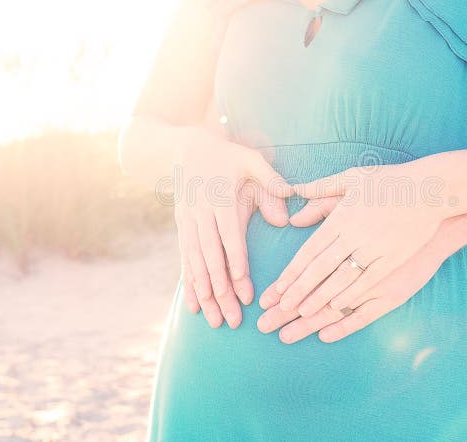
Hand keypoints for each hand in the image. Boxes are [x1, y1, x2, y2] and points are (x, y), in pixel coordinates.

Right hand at [174, 128, 292, 328]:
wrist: (188, 147)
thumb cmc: (229, 157)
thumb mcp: (252, 160)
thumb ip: (271, 182)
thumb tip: (285, 216)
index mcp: (221, 200)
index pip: (229, 239)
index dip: (237, 267)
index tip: (246, 293)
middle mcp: (200, 214)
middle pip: (211, 259)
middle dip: (221, 292)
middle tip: (233, 320)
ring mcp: (187, 222)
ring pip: (195, 264)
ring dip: (205, 294)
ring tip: (215, 321)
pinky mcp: (181, 228)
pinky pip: (184, 260)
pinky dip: (189, 284)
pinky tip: (194, 308)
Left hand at [261, 160, 446, 318]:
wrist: (431, 188)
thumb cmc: (390, 181)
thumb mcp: (352, 177)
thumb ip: (321, 190)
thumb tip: (294, 195)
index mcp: (342, 216)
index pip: (310, 249)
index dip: (293, 270)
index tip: (279, 287)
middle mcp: (354, 234)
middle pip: (320, 267)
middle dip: (300, 289)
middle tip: (282, 308)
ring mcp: (375, 248)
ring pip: (341, 278)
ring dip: (321, 297)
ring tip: (303, 313)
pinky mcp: (393, 259)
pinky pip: (368, 281)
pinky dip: (351, 294)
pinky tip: (337, 307)